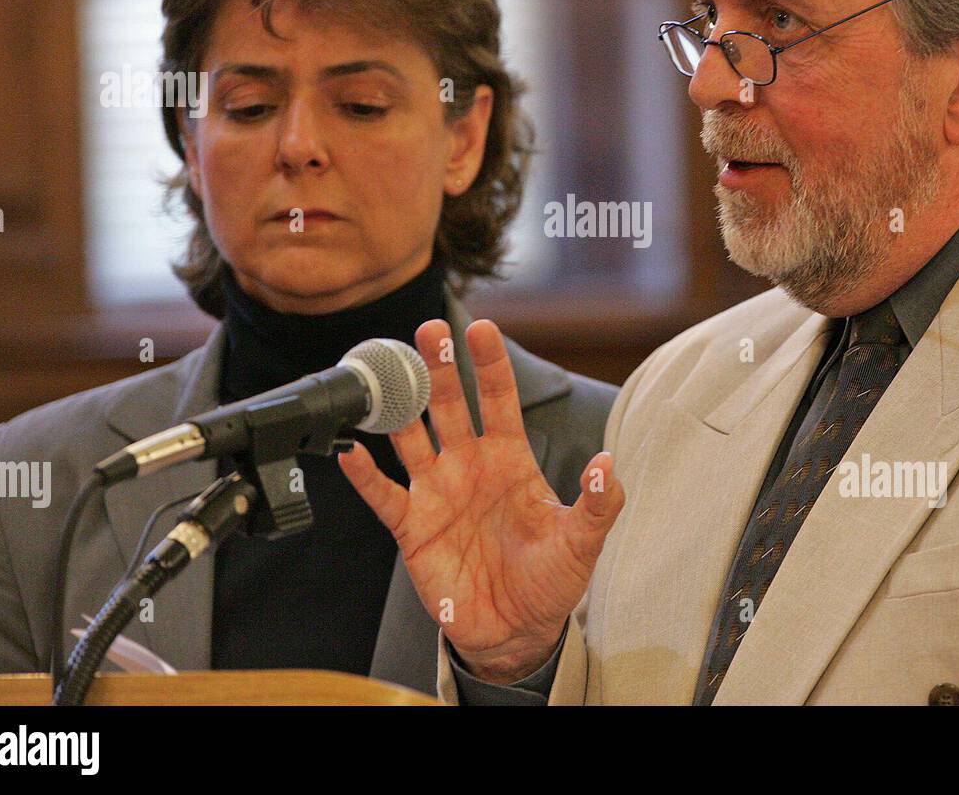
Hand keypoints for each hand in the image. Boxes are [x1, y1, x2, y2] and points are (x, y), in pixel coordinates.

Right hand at [340, 318, 623, 682]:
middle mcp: (469, 465)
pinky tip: (351, 450)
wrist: (517, 630)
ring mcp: (437, 492)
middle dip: (439, 367)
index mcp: (510, 458)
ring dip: (399, 406)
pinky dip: (365, 475)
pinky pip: (383, 495)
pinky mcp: (413, 527)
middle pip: (449, 405)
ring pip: (412, 437)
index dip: (489, 364)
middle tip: (430, 329)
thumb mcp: (582, 542)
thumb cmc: (551, 580)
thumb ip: (599, 504)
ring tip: (385, 374)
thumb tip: (607, 463)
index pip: (497, 399)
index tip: (482, 329)